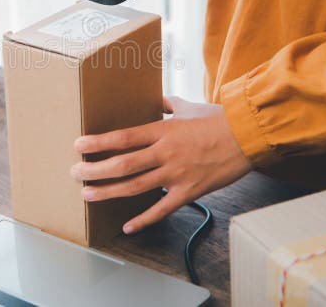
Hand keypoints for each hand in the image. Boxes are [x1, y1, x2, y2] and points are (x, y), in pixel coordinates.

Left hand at [70, 96, 251, 233]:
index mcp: (163, 130)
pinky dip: (144, 219)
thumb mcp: (189, 106)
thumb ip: (168, 104)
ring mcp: (178, 174)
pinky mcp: (191, 191)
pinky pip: (163, 209)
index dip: (98, 143)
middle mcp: (166, 152)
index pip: (123, 137)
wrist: (250, 135)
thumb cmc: (220, 118)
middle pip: (123, 164)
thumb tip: (156, 99)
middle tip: (75, 173)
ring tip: (87, 195)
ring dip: (109, 192)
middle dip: (95, 170)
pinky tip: (127, 226)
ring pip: (136, 186)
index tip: (78, 146)